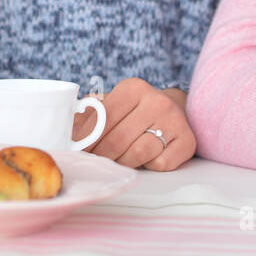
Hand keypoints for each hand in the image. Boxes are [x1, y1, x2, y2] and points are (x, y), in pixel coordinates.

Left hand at [81, 78, 195, 170]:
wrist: (176, 110)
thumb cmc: (137, 111)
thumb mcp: (115, 104)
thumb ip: (91, 114)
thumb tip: (68, 129)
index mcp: (133, 88)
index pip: (103, 118)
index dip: (87, 139)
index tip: (78, 152)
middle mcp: (156, 101)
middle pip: (118, 139)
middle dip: (102, 156)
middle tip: (94, 163)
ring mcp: (175, 121)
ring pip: (138, 153)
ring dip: (123, 162)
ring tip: (117, 162)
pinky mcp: (187, 141)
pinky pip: (160, 164)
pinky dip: (149, 166)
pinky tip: (146, 160)